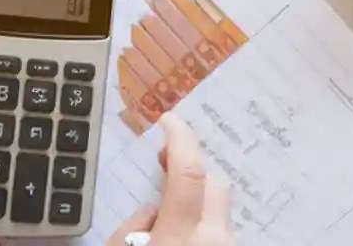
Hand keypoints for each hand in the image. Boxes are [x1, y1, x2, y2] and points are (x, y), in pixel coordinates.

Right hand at [107, 114, 233, 245]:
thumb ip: (132, 227)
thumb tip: (151, 211)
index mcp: (180, 236)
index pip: (189, 172)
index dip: (180, 139)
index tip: (168, 119)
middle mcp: (215, 239)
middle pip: (214, 184)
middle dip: (192, 172)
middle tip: (165, 174)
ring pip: (219, 209)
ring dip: (197, 203)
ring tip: (169, 218)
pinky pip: (220, 230)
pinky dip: (203, 226)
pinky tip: (184, 238)